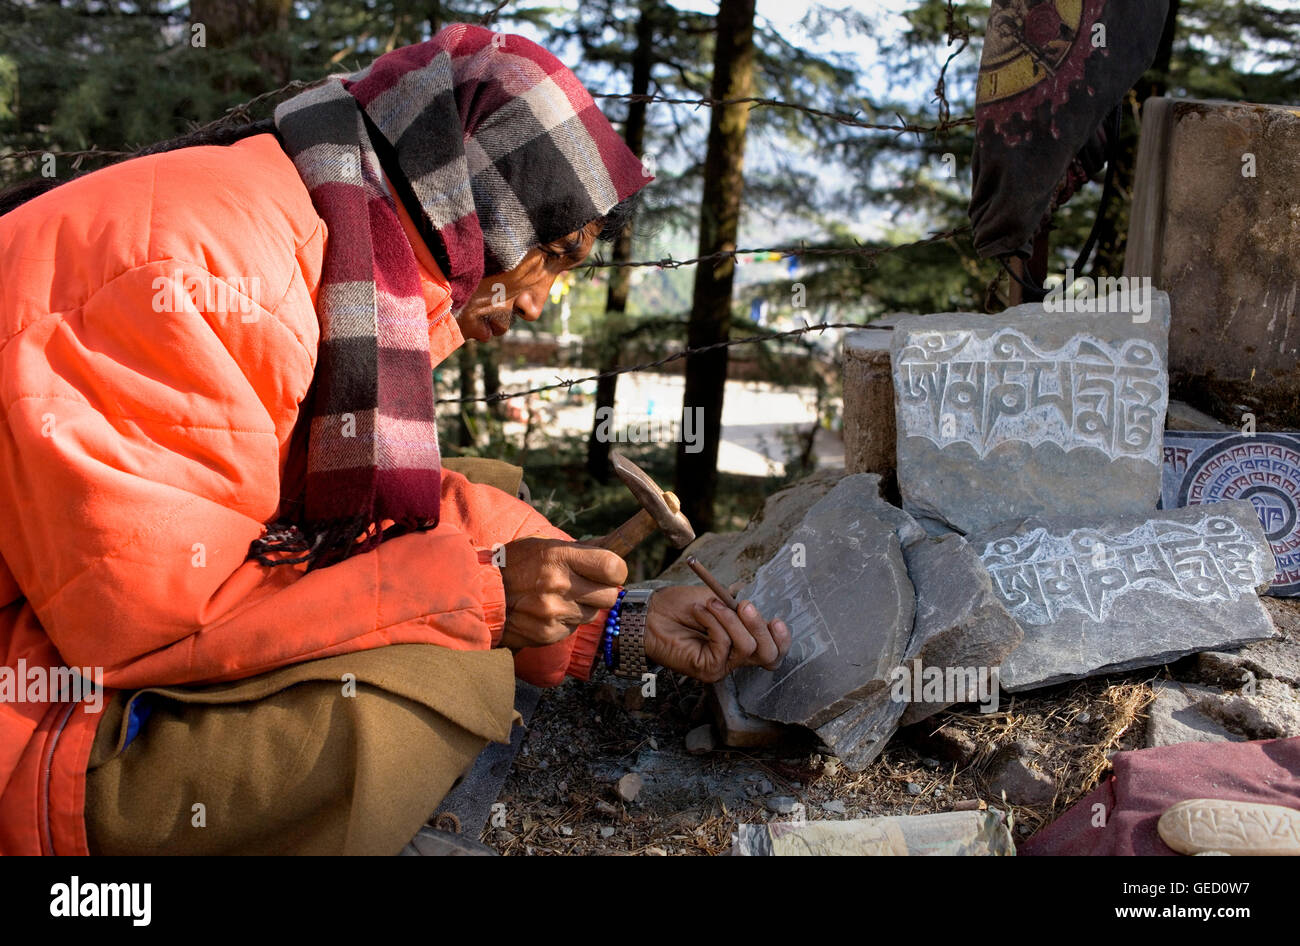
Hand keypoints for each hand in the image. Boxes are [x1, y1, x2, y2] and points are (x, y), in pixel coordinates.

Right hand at [498, 537, 626, 649]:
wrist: (479, 595)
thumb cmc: (513, 564)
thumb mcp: (542, 544)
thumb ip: (579, 548)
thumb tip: (613, 546)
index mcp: (558, 557)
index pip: (612, 568)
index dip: (616, 570)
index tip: (609, 571)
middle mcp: (559, 585)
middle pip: (610, 595)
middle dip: (603, 591)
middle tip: (588, 586)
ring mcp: (554, 612)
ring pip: (593, 614)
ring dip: (584, 607)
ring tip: (562, 598)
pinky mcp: (549, 634)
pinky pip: (574, 628)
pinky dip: (567, 621)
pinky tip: (549, 611)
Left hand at [643, 584, 790, 682]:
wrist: (649, 614)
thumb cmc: (677, 606)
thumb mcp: (714, 598)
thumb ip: (736, 603)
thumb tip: (752, 596)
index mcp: (740, 640)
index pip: (773, 649)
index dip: (782, 638)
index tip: (777, 619)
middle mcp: (734, 657)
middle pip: (769, 655)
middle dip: (761, 627)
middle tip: (745, 606)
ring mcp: (722, 666)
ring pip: (747, 647)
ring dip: (730, 620)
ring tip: (710, 604)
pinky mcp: (707, 669)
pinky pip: (724, 645)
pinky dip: (714, 623)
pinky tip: (699, 612)